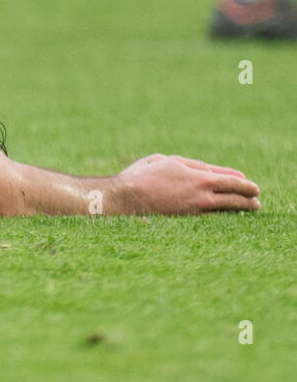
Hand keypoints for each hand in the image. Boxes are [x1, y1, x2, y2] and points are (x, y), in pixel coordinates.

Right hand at [116, 154, 259, 214]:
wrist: (125, 198)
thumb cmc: (143, 175)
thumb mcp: (167, 160)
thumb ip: (191, 165)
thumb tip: (210, 172)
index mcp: (200, 177)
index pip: (232, 181)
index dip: (244, 184)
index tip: (251, 186)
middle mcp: (203, 195)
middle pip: (235, 197)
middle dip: (249, 197)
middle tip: (256, 199)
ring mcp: (196, 210)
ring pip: (226, 210)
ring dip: (241, 208)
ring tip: (250, 208)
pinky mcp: (187, 221)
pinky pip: (212, 218)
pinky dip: (223, 215)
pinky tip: (226, 215)